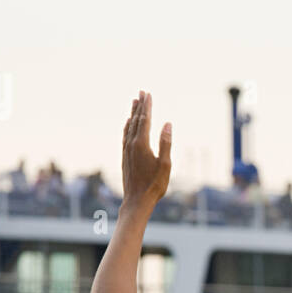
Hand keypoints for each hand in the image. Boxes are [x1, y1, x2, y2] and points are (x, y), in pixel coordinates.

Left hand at [122, 90, 171, 208]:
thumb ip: (165, 143)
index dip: (147, 106)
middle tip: (142, 92)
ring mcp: (126, 150)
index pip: (145, 120)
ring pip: (129, 126)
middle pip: (136, 120)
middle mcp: (131, 144)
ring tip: (134, 102)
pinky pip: (125, 135)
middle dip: (140, 105)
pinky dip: (127, 126)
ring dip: (133, 113)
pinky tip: (128, 123)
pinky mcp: (125, 156)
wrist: (137, 200)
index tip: (149, 94)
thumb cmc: (154, 185)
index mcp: (142, 144)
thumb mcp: (165, 164)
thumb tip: (167, 124)